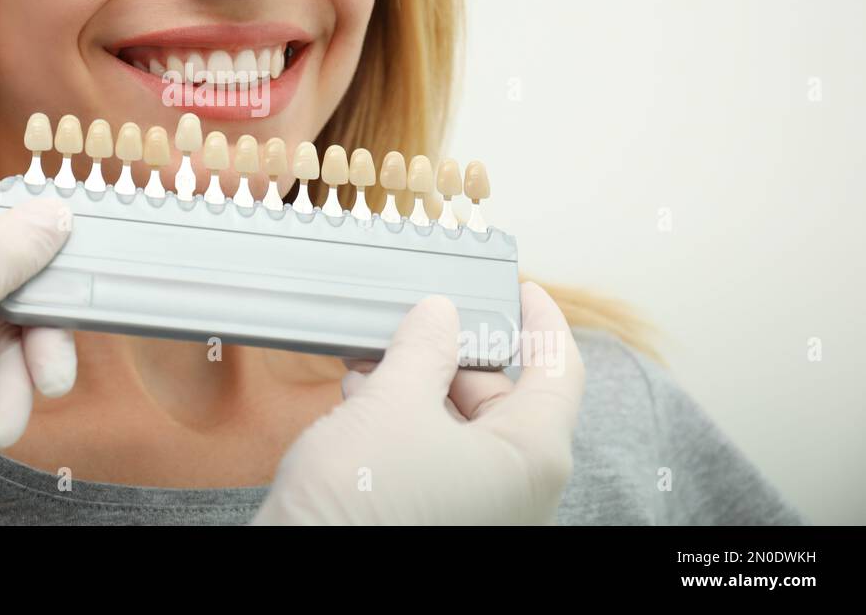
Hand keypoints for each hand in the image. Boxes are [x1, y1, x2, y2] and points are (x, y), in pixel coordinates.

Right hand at [251, 282, 584, 524]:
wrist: (309, 579)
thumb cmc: (364, 505)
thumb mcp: (394, 402)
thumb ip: (425, 348)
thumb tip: (440, 314)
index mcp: (531, 457)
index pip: (559, 371)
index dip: (541, 321)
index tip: (521, 289)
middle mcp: (515, 488)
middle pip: (504, 398)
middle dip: (454, 353)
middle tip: (417, 319)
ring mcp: (479, 508)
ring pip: (463, 426)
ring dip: (420, 384)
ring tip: (374, 356)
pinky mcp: (438, 517)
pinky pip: (436, 455)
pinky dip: (407, 420)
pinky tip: (363, 397)